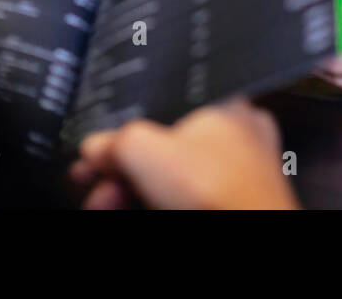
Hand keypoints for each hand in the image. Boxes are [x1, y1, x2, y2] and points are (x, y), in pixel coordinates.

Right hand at [69, 98, 298, 208]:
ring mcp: (241, 176)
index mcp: (226, 104)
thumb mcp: (142, 150)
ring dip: (135, 189)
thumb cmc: (214, 189)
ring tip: (105, 203)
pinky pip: (188, 199)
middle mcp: (240, 136)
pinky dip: (159, 203)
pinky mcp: (235, 204)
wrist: (245, 237)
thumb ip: (114, 143)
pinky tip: (135, 208)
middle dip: (123, 167)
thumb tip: (96, 148)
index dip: (125, 130)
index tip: (101, 151)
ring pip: (176, 177)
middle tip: (97, 183)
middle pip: (166, 146)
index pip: (164, 109)